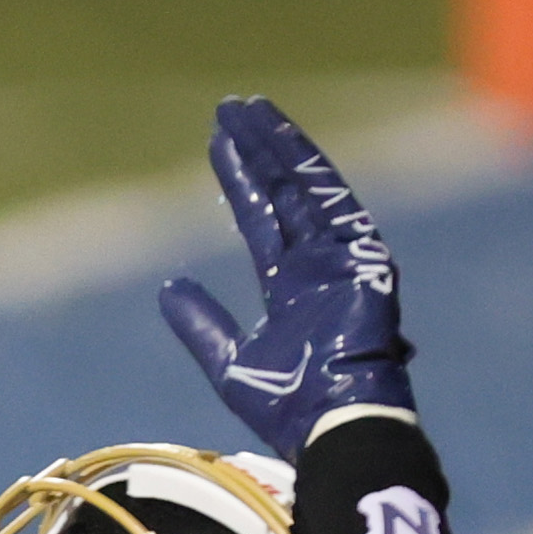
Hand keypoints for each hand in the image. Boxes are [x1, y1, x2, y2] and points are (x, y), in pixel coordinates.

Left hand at [157, 96, 415, 460]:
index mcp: (291, 284)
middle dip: (257, 150)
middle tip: (230, 108)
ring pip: (306, 187)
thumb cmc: (286, 403)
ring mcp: (342, 258)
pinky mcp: (363, 260)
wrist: (329, 425)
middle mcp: (318, 263)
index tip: (218, 142)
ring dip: (279, 147)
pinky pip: (335, 204)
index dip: (242, 178)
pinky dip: (311, 171)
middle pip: (283, 191)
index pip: (261, 216)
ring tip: (250, 110)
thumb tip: (168, 288)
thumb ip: (200, 322)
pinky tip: (287, 139)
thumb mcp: (227, 359)